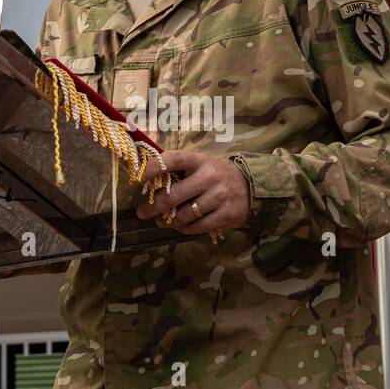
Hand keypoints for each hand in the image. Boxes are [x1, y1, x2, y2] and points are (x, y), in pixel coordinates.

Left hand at [136, 150, 250, 233]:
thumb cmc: (216, 175)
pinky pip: (197, 226)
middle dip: (153, 206)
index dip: (154, 168)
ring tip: (161, 221)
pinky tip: (180, 226)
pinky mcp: (226, 215)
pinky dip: (184, 228)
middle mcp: (209, 177)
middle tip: (142, 212)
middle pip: (173, 195)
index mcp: (200, 161)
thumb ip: (179, 170)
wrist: (250, 188)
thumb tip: (148, 181)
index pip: (173, 160)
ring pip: (184, 215)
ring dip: (168, 220)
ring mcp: (219, 197)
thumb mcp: (201, 164)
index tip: (139, 179)